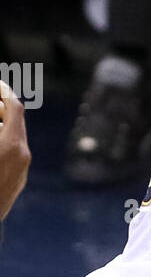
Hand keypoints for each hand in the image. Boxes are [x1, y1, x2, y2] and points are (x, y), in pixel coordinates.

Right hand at [0, 81, 30, 219]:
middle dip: (1, 108)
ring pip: (15, 140)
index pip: (15, 107)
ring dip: (1, 127)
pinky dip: (2, 143)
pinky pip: (13, 156)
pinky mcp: (16, 184)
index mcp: (12, 144)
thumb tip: (0, 106)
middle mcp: (22, 157)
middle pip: (16, 123)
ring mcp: (21, 172)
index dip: (3, 91)